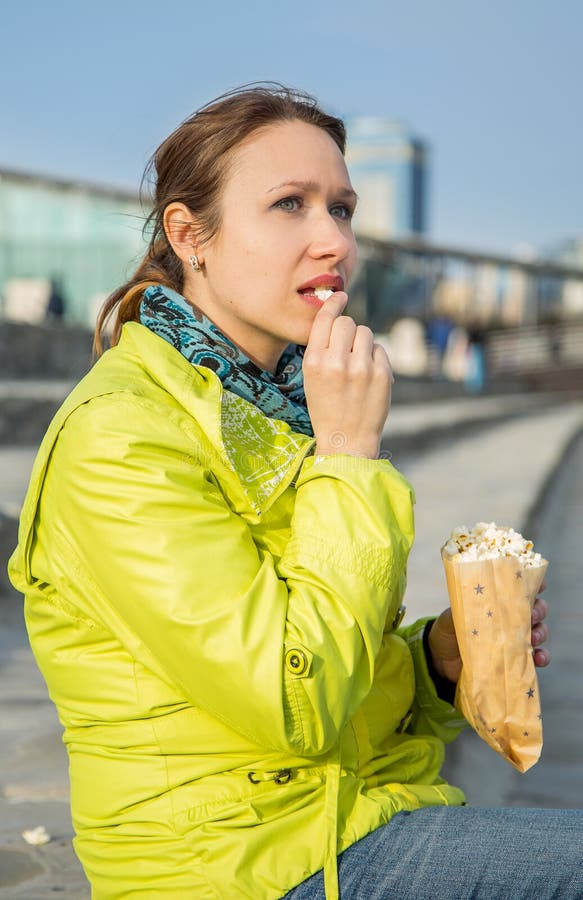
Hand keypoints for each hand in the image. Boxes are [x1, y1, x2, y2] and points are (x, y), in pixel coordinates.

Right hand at [303, 292, 392, 458]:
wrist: (346, 440)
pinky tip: (369, 376)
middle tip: (347, 348)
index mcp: (314, 361)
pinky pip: (380, 349)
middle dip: (347, 331)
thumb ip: (322, 348)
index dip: (334, 304)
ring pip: (365, 333)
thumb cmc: (326, 407)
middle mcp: (336, 362)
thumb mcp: (312, 378)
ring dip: (362, 343)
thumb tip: (339, 315)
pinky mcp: (381, 375)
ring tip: (358, 365)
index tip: (341, 296)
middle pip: (347, 322)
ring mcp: (361, 368)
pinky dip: (376, 358)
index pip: (325, 319)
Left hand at [428, 579, 549, 684]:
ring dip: (541, 633)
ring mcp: (514, 638)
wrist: (442, 663)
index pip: (519, 588)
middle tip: (532, 615)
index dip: (533, 583)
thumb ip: (460, 613)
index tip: (539, 585)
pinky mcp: (515, 659)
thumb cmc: (448, 632)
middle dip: (539, 610)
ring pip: (539, 631)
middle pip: (536, 608)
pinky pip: (537, 657)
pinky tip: (538, 659)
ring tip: (533, 638)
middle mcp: (509, 618)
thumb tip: (470, 605)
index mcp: (496, 602)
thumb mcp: (450, 619)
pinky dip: (542, 657)